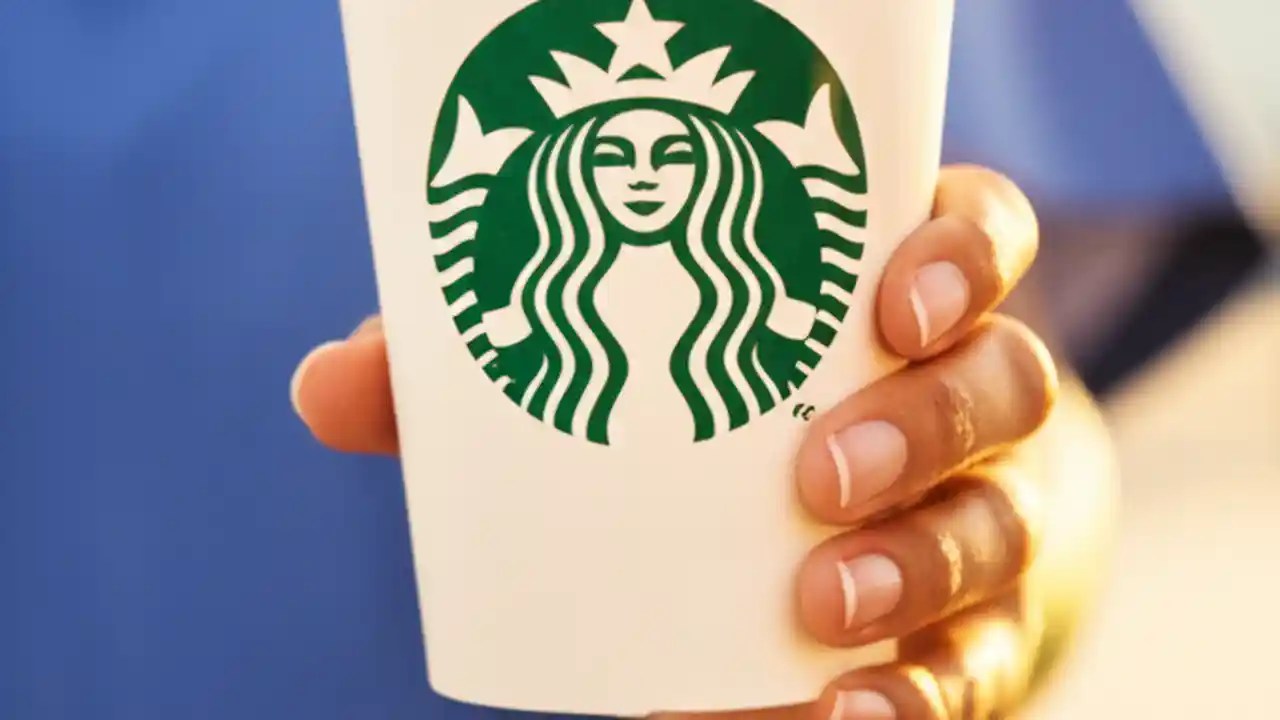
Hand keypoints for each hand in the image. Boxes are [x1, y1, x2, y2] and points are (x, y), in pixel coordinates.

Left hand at [291, 166, 1116, 719]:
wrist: (824, 511)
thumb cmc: (697, 404)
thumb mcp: (612, 355)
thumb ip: (481, 367)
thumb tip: (328, 388)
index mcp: (891, 289)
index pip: (978, 237)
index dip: (958, 259)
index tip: (888, 307)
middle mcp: (965, 392)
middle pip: (1006, 383)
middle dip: (926, 426)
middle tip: (817, 477)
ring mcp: (984, 509)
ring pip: (1003, 526)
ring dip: (923, 566)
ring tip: (821, 612)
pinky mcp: (973, 626)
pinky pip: (983, 661)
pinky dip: (921, 696)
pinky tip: (844, 718)